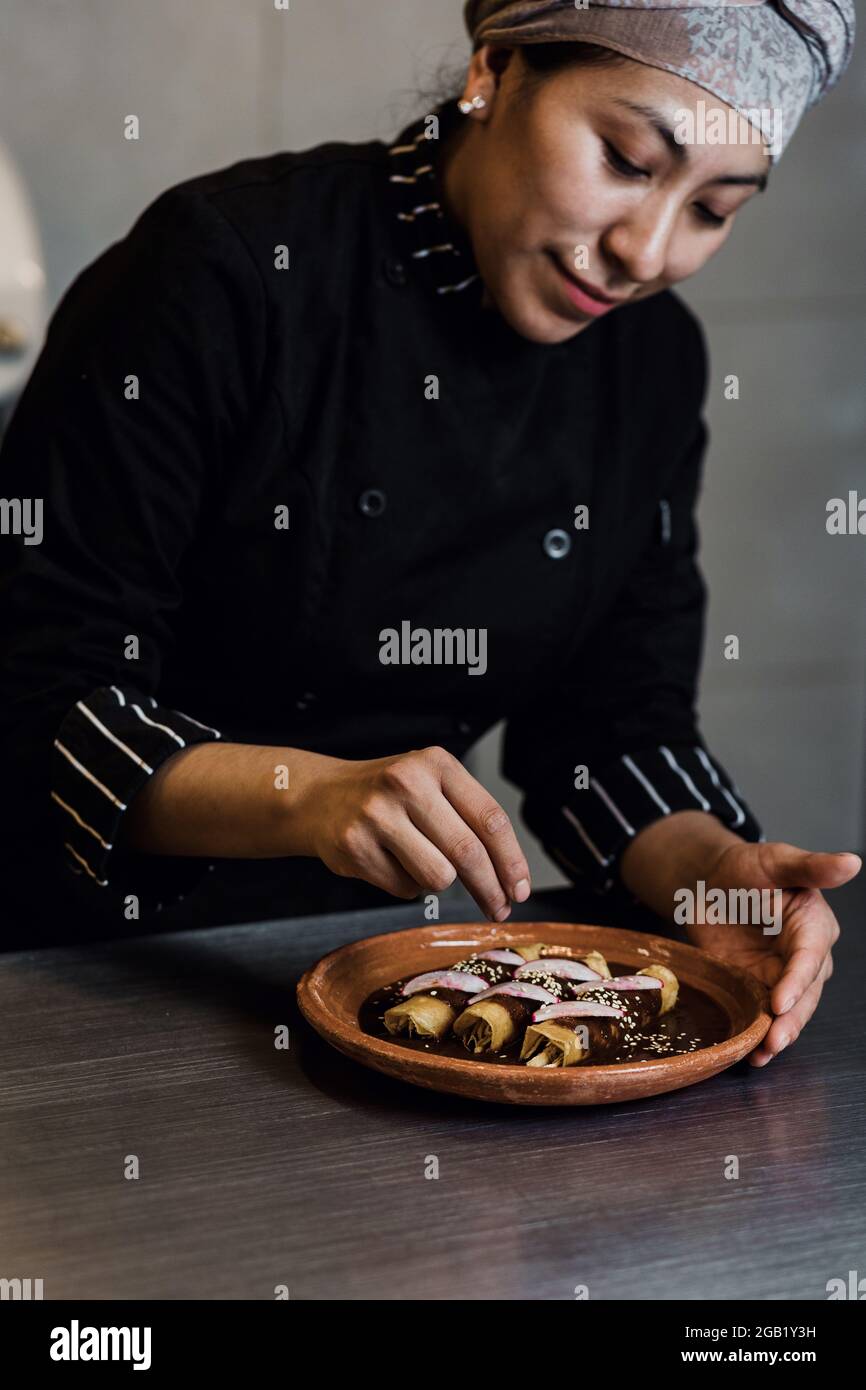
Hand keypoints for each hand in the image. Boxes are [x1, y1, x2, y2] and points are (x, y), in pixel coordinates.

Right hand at [296, 745, 531, 920]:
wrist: (319, 796)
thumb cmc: (389, 796)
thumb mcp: (431, 785)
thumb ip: (469, 818)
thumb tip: (510, 879)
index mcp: (436, 764)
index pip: (490, 819)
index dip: (511, 861)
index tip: (520, 889)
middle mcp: (407, 783)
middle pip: (468, 853)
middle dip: (490, 889)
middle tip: (498, 909)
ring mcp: (377, 815)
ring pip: (438, 877)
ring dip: (438, 881)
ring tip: (419, 862)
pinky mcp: (354, 846)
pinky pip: (404, 889)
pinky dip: (405, 885)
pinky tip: (388, 861)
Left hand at [685, 840, 860, 1065]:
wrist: (709, 882)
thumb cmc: (746, 867)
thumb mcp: (776, 861)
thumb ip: (811, 867)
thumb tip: (851, 862)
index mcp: (815, 926)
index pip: (810, 958)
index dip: (797, 981)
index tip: (780, 1001)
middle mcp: (805, 958)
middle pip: (804, 994)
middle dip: (791, 1020)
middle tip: (773, 1041)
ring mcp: (782, 977)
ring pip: (789, 1012)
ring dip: (778, 1035)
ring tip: (762, 1055)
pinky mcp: (758, 987)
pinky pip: (764, 1016)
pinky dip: (758, 1036)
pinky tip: (751, 1055)